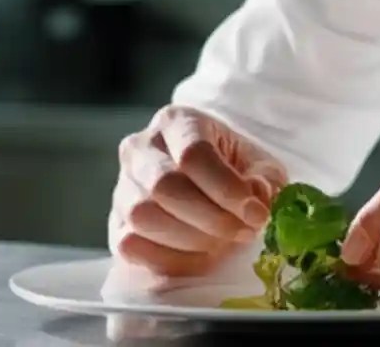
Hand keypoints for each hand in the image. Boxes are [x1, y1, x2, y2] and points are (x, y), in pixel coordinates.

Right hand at [109, 106, 287, 277]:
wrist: (206, 182)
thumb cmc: (235, 167)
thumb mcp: (260, 164)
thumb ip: (264, 180)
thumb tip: (255, 199)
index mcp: (177, 121)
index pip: (193, 154)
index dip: (226, 189)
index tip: (256, 214)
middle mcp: (140, 148)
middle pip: (164, 185)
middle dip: (211, 218)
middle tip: (243, 232)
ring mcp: (123, 186)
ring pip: (144, 216)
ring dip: (191, 239)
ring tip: (224, 243)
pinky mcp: (116, 224)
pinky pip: (131, 245)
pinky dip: (170, 258)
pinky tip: (201, 256)